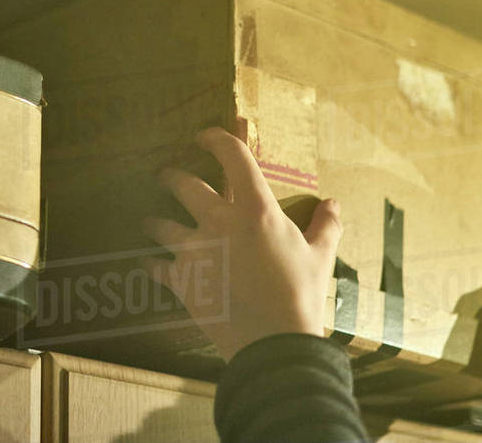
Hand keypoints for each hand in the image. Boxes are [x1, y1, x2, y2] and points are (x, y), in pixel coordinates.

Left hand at [140, 127, 342, 361]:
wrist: (273, 343)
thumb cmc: (301, 297)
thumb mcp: (320, 257)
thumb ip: (326, 226)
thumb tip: (334, 204)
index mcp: (256, 209)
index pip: (232, 156)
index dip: (215, 138)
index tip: (204, 137)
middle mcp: (220, 221)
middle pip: (183, 185)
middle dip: (170, 176)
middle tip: (165, 176)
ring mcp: (195, 250)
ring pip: (160, 224)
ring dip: (154, 221)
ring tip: (149, 220)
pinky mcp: (182, 280)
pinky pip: (156, 266)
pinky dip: (151, 263)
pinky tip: (148, 262)